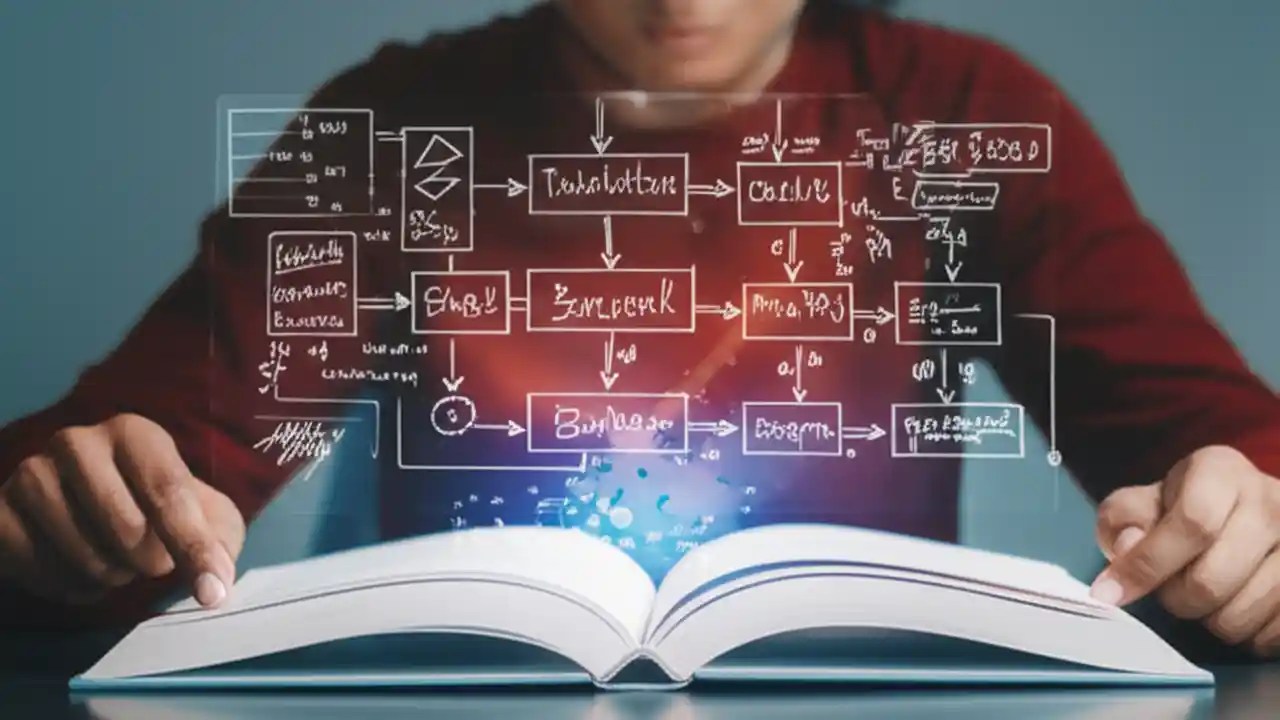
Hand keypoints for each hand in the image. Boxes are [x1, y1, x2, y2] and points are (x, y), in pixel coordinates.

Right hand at [0, 414, 243, 607]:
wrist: (90, 508)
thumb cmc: (159, 510)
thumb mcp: (204, 517)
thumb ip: (218, 543)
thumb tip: (214, 587)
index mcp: (135, 433)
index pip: (168, 493)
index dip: (193, 547)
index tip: (212, 593)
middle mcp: (77, 441)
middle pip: (127, 529)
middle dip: (151, 562)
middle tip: (152, 561)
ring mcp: (30, 473)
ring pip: (84, 555)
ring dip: (112, 577)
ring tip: (117, 563)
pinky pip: (40, 570)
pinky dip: (70, 588)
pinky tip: (81, 574)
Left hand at [1092, 445, 1279, 654]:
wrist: (1245, 515)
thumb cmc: (1184, 509)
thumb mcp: (1144, 502)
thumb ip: (1123, 519)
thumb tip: (1127, 549)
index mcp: (1221, 471)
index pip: (1191, 524)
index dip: (1148, 564)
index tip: (1111, 592)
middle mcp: (1271, 501)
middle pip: (1210, 581)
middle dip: (1174, 598)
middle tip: (1169, 587)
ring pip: (1239, 615)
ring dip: (1208, 618)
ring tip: (1204, 593)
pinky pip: (1269, 632)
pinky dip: (1242, 633)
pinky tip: (1234, 605)